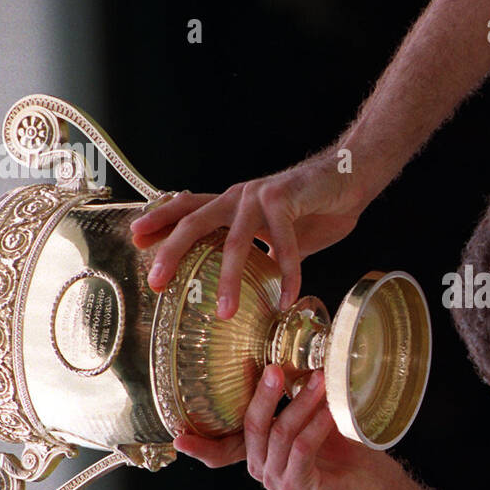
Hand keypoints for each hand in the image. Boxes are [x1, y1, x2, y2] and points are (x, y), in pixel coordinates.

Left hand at [130, 149, 369, 313]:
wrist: (353, 177)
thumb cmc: (320, 205)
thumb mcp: (283, 235)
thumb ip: (265, 255)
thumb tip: (260, 287)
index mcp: (235, 204)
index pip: (189, 208)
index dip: (161, 220)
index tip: (136, 239)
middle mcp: (241, 197)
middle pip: (194, 223)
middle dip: (171, 251)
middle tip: (156, 281)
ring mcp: (260, 197)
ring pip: (234, 241)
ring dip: (229, 280)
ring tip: (226, 312)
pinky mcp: (286, 200)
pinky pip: (282, 245)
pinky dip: (286, 274)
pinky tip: (288, 297)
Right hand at [174, 366, 403, 489]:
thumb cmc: (349, 457)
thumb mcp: (316, 422)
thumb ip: (297, 402)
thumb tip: (295, 359)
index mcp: (260, 454)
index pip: (221, 449)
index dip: (200, 443)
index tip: (178, 434)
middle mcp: (263, 469)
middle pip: (252, 427)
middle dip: (262, 395)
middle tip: (275, 368)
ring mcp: (280, 481)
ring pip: (279, 434)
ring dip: (300, 403)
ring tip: (320, 380)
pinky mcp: (301, 487)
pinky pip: (302, 449)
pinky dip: (315, 425)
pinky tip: (329, 410)